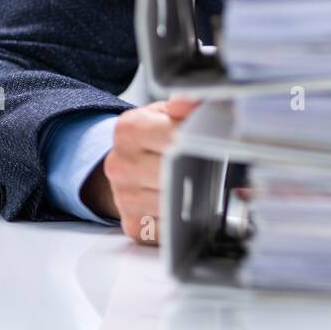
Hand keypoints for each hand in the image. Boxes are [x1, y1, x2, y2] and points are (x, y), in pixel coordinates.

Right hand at [83, 98, 199, 243]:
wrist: (131, 165)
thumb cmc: (155, 137)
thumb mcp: (169, 112)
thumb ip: (187, 103)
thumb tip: (190, 102)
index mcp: (129, 130)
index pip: (173, 136)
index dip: (198, 139)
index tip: (210, 141)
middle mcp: (120, 165)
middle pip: (175, 171)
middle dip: (197, 167)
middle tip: (209, 162)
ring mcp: (124, 198)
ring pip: (176, 200)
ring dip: (194, 194)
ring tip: (197, 181)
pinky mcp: (134, 225)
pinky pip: (172, 227)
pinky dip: (186, 218)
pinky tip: (186, 203)